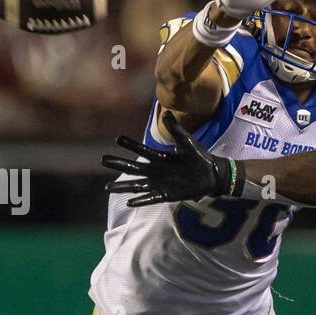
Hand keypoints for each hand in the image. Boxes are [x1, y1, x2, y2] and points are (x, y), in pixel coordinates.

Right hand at [102, 111, 242, 206]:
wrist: (212, 175)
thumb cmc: (199, 157)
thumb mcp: (186, 142)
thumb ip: (175, 129)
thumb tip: (167, 113)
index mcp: (160, 157)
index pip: (141, 150)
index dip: (130, 144)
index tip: (117, 138)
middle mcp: (156, 170)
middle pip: (133, 167)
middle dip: (118, 163)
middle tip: (103, 160)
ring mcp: (160, 183)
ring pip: (136, 185)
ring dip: (122, 186)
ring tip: (107, 187)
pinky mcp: (166, 195)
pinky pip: (150, 198)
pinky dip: (140, 200)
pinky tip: (128, 202)